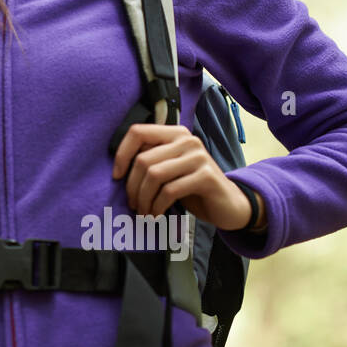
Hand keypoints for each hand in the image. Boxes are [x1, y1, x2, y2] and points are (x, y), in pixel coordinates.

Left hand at [111, 123, 259, 230]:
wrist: (230, 206)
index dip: (121, 154)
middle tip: (133, 204)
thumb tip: (117, 168)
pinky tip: (156, 215)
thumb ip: (151, 160)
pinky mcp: (206, 176)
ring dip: (143, 198)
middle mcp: (187, 140)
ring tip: (143, 212)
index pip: (138, 132)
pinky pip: (170, 190)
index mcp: (175, 133)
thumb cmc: (192, 188)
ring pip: (154, 175)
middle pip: (143, 159)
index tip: (116, 176)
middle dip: (132, 186)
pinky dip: (157, 206)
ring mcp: (198, 157)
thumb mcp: (170, 169)